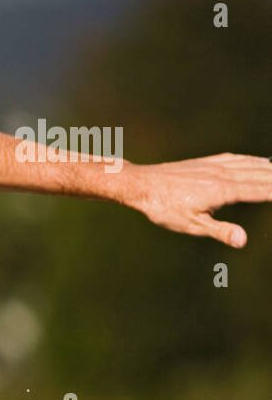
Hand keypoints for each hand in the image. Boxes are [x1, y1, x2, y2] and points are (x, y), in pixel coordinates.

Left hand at [131, 153, 271, 247]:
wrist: (141, 183)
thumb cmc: (163, 207)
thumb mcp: (191, 224)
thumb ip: (220, 231)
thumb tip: (243, 240)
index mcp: (223, 190)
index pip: (262, 190)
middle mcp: (223, 173)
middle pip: (262, 175)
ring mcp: (215, 165)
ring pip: (251, 164)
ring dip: (270, 168)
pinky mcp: (206, 162)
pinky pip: (237, 159)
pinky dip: (253, 160)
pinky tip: (258, 161)